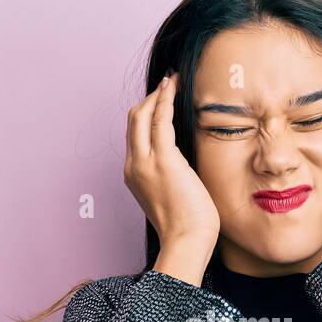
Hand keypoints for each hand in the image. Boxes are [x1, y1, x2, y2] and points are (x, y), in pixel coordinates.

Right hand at [124, 71, 220, 285]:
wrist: (186, 242)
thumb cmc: (187, 226)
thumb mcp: (173, 194)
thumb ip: (172, 174)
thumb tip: (186, 160)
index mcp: (134, 174)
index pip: (135, 134)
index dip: (147, 112)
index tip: (163, 99)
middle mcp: (133, 166)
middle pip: (133, 120)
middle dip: (150, 98)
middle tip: (169, 83)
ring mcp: (144, 163)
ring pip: (142, 115)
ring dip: (157, 94)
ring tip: (173, 80)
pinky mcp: (163, 160)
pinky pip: (160, 120)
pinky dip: (165, 100)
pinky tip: (174, 87)